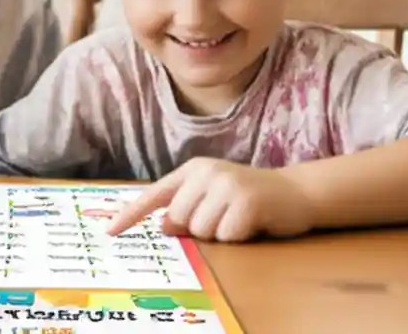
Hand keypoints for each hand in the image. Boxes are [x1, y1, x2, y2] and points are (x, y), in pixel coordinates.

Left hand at [107, 158, 311, 241]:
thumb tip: (164, 227)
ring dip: (219, 235)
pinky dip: (238, 237)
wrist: (297, 193)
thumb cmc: (249, 199)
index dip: (131, 214)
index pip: (155, 194)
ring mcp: (227, 185)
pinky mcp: (246, 202)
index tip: (111, 231)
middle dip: (197, 229)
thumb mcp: (213, 196)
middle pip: (178, 219)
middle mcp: (207, 172)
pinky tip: (251, 223)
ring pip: (201, 231)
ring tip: (238, 219)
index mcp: (193, 170)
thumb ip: (185, 207)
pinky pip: (226, 237)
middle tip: (223, 218)